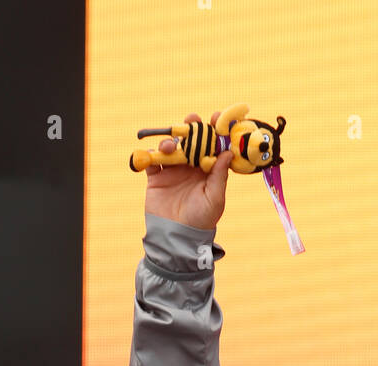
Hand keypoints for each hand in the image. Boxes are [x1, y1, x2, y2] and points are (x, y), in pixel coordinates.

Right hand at [143, 110, 234, 230]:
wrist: (177, 237)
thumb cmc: (201, 220)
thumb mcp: (215, 198)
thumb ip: (219, 175)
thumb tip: (227, 152)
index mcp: (208, 169)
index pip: (213, 145)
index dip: (216, 130)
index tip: (218, 118)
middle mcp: (191, 166)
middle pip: (191, 139)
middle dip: (192, 127)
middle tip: (193, 120)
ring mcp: (173, 170)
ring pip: (171, 146)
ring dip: (170, 141)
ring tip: (170, 147)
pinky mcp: (156, 176)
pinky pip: (151, 159)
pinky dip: (150, 153)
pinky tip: (155, 154)